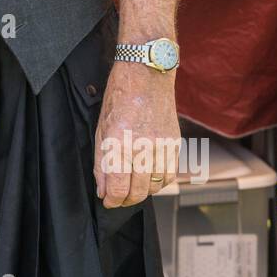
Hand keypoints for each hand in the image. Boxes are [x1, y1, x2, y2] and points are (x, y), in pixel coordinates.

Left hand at [94, 61, 180, 207]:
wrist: (147, 74)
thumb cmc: (120, 97)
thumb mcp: (101, 129)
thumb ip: (102, 163)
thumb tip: (103, 190)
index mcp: (119, 143)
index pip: (118, 188)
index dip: (112, 201)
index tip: (108, 202)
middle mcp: (143, 147)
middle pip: (138, 191)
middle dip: (126, 200)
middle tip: (118, 198)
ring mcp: (162, 146)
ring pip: (156, 186)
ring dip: (143, 192)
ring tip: (133, 187)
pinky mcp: (175, 143)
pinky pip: (170, 174)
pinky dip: (160, 182)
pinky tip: (150, 177)